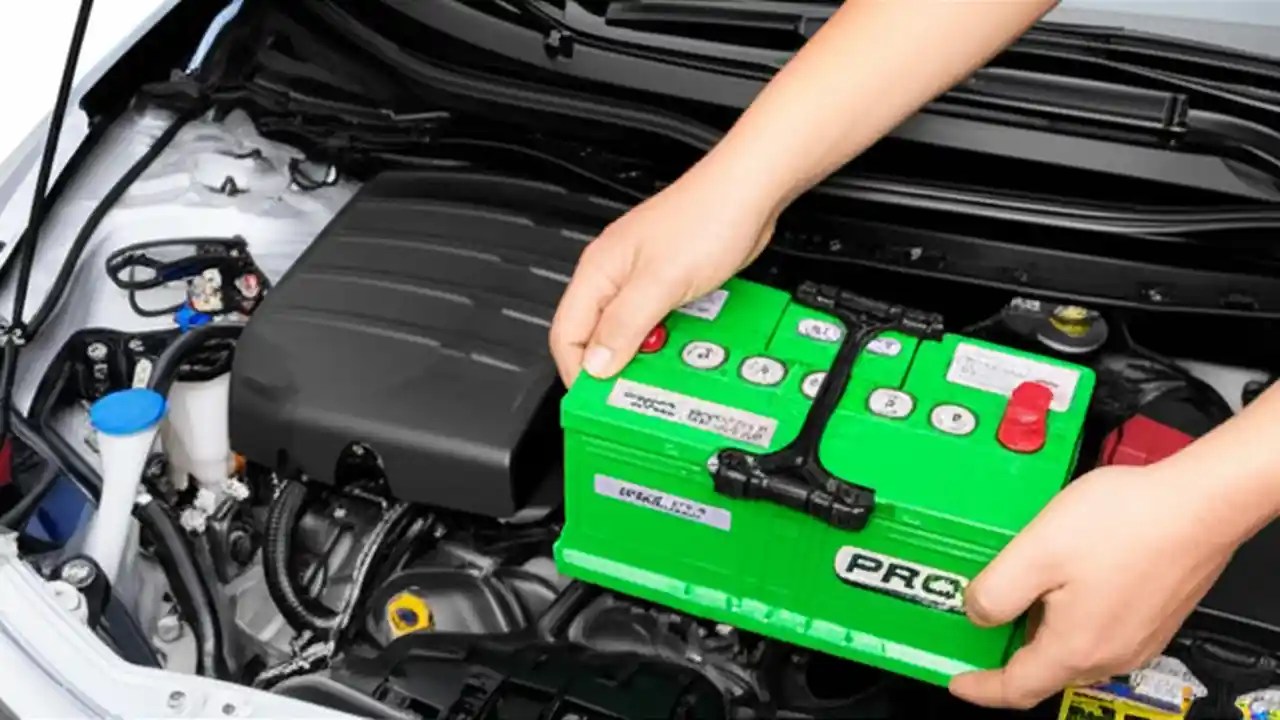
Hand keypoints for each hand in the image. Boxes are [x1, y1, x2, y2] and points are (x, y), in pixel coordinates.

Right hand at [549, 172, 777, 384]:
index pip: (566, 335)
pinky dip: (665, 339)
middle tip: (634, 391)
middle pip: (596, 338)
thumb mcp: (660, 282)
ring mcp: (640, 279)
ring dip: (644, 354)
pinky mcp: (667, 282)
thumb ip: (624, 326)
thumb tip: (595, 365)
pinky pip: (655, 322)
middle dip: (614, 367)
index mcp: (598, 271)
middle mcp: (614, 275)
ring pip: (628, 333)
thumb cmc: (707, 217)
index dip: (578, 372)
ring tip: (662, 367)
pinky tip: (680, 345)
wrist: (749, 193)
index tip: (597, 400)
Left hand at [949, 464, 1235, 709]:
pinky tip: (1062, 581)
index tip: (959, 682)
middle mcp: (1110, 654)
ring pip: (1073, 649)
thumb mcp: (1036, 551)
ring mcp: (1137, 638)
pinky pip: (1099, 630)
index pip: (1016, 689)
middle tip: (981, 630)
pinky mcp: (1153, 617)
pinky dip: (1070, 618)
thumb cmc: (1126, 523)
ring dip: (1040, 632)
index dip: (981, 689)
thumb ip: (996, 592)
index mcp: (1075, 648)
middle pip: (1045, 671)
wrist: (1200, 504)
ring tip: (1018, 596)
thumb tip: (978, 614)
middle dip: (1009, 657)